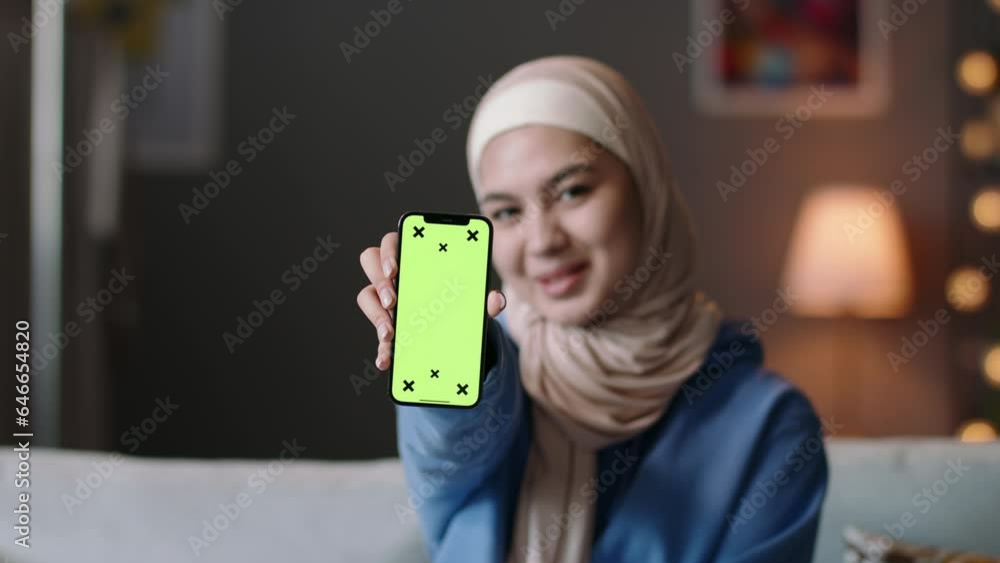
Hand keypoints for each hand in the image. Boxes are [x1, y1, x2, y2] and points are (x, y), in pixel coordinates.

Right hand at [357, 231, 505, 370]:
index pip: (392, 242)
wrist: (456, 327)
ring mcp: (384, 297)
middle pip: (371, 262)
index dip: (389, 252)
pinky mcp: (385, 324)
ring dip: (376, 314)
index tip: (396, 270)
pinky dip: (381, 348)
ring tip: (391, 333)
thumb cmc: (458, 299)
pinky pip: (376, 332)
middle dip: (380, 281)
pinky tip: (387, 360)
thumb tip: (497, 300)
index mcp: (414, 256)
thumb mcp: (472, 299)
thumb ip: (483, 298)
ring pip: (366, 296)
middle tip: (393, 301)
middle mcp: (393, 273)